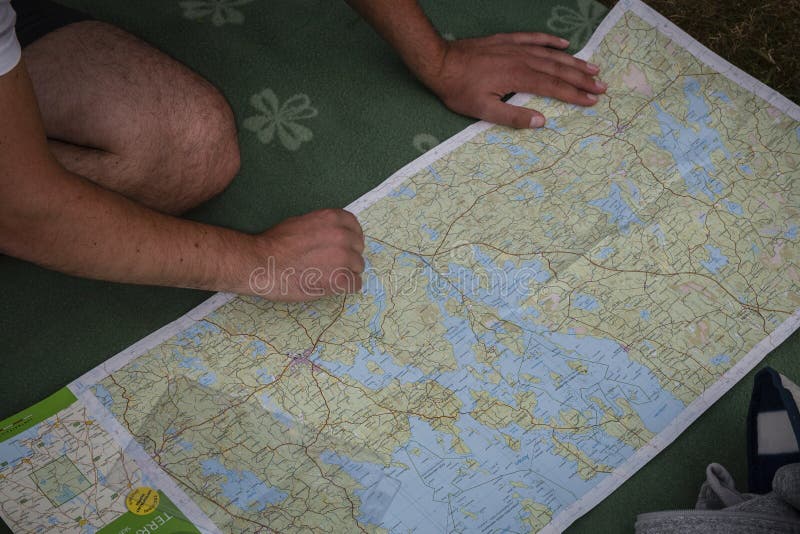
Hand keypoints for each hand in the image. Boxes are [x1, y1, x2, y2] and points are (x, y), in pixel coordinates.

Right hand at [248, 209, 364, 301]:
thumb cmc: (274, 244)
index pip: (354, 226)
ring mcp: (343, 258)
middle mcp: (342, 235)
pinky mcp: (340, 279)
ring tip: (329, 277)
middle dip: (348, 256)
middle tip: (332, 264)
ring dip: (347, 272)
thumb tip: (331, 236)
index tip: (343, 246)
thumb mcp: (300, 222)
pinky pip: (355, 284)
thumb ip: (321, 227)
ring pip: (358, 267)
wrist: (262, 263)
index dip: (349, 238)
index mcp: (332, 218)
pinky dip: (346, 287)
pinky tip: (332, 287)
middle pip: (358, 248)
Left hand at [420, 32, 605, 128]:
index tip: (593, 100)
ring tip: (592, 67)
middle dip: (582, 79)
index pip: (554, 87)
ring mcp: (515, 47)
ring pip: (551, 54)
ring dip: (573, 61)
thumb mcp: (483, 110)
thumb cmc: (459, 90)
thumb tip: (541, 122)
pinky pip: (534, 38)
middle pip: (558, 70)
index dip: (575, 95)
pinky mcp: (507, 40)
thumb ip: (513, 117)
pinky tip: (563, 43)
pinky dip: (550, 41)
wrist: (440, 62)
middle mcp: (522, 59)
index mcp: (519, 77)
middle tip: (602, 86)